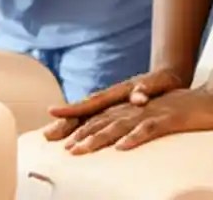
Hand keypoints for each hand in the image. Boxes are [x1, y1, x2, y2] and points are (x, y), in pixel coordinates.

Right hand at [43, 68, 187, 140]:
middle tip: (46, 134)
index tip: (53, 111)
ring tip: (50, 136)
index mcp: (115, 92)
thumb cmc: (161, 82)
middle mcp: (108, 97)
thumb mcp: (156, 84)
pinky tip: (71, 134)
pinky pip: (92, 118)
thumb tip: (138, 97)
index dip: (72, 109)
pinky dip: (80, 125)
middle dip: (63, 122)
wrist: (167, 76)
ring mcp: (109, 103)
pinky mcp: (113, 108)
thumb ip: (144, 90)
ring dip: (68, 126)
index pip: (90, 102)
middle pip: (82, 111)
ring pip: (84, 115)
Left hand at [61, 87, 212, 153]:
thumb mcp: (153, 114)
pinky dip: (135, 137)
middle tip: (61, 147)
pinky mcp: (169, 118)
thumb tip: (113, 135)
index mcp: (130, 105)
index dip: (74, 121)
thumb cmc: (183, 108)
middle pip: (102, 119)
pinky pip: (149, 128)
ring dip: (99, 137)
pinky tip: (122, 147)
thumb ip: (132, 121)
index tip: (53, 133)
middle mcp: (136, 106)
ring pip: (119, 124)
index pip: (97, 113)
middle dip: (80, 132)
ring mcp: (151, 111)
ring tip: (81, 150)